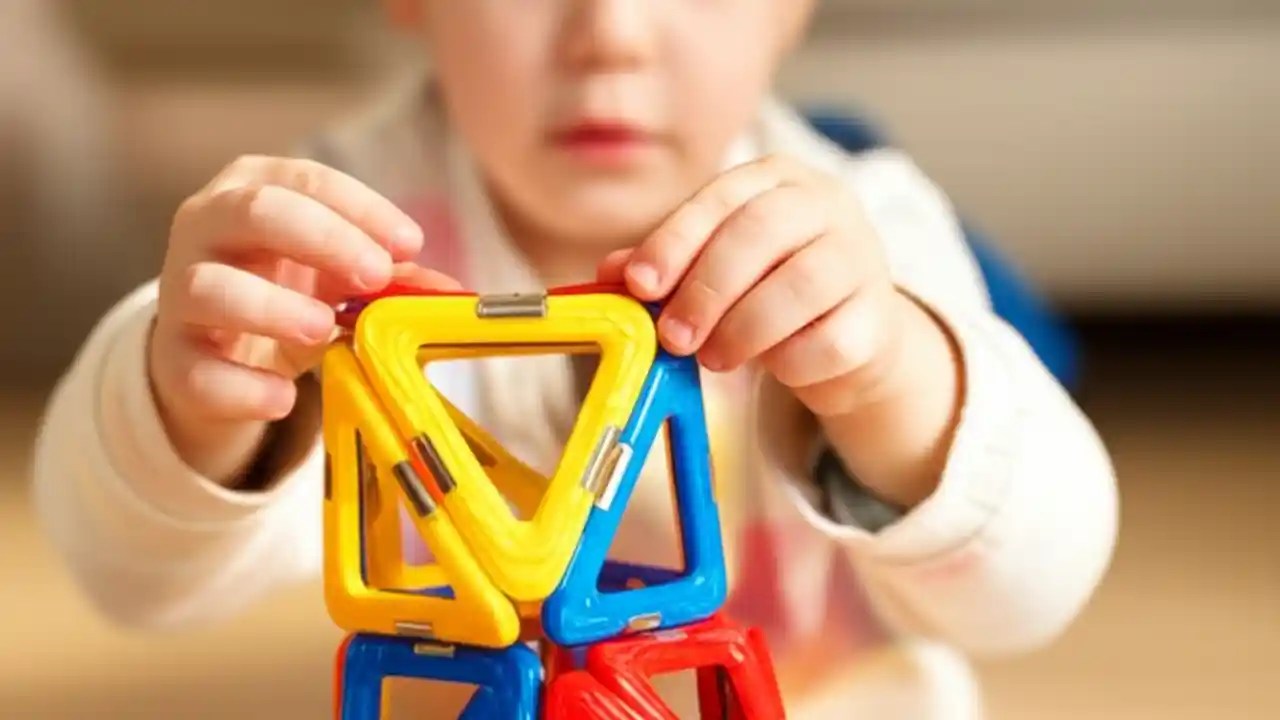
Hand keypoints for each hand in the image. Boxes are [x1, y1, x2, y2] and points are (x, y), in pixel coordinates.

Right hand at [150, 155, 459, 482]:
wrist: (220, 353)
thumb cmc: (287, 291)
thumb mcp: (339, 278)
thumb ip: (392, 279)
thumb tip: (453, 294)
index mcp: (251, 189)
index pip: (305, 180)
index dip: (359, 208)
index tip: (409, 243)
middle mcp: (204, 228)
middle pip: (252, 211)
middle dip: (320, 238)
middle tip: (373, 275)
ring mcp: (180, 293)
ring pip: (209, 287)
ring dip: (271, 307)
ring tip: (323, 329)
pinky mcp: (171, 359)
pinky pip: (196, 370)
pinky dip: (242, 387)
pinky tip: (284, 397)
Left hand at [600, 155, 961, 505]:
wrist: (848, 336)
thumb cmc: (768, 289)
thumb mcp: (714, 268)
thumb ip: (667, 266)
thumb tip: (611, 273)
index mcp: (779, 180)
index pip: (723, 196)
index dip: (676, 240)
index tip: (640, 285)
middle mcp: (828, 207)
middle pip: (761, 233)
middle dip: (706, 289)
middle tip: (673, 336)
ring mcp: (863, 259)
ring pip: (801, 284)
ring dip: (743, 329)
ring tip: (714, 358)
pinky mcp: (880, 319)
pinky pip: (831, 341)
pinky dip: (789, 361)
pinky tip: (772, 365)